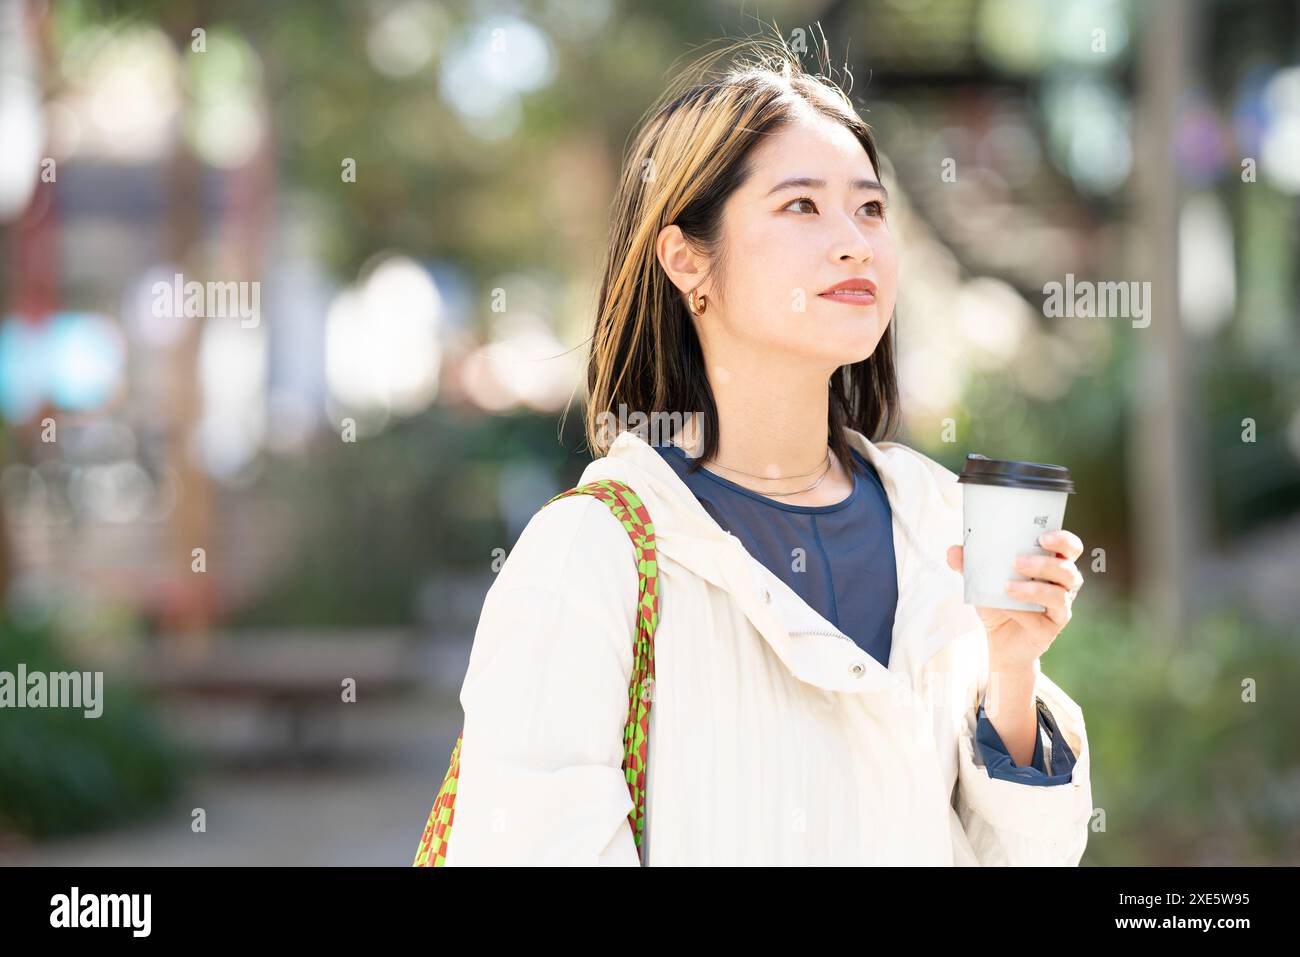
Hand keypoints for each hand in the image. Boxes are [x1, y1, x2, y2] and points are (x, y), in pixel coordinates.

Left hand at [946, 529, 1084, 669]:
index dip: (1062, 540)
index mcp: (1052, 566)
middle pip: (1068, 570)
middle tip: (1017, 561)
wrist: (999, 639)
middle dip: (1046, 564)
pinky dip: (1023, 612)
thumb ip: (970, 564)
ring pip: (1059, 596)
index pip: (1070, 548)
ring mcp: (1060, 609)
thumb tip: (953, 551)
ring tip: (1007, 586)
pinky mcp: (1050, 630)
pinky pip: (1042, 621)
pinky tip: (1005, 607)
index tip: (1042, 536)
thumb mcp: (982, 580)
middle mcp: (1062, 586)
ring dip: (1034, 589)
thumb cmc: (999, 602)